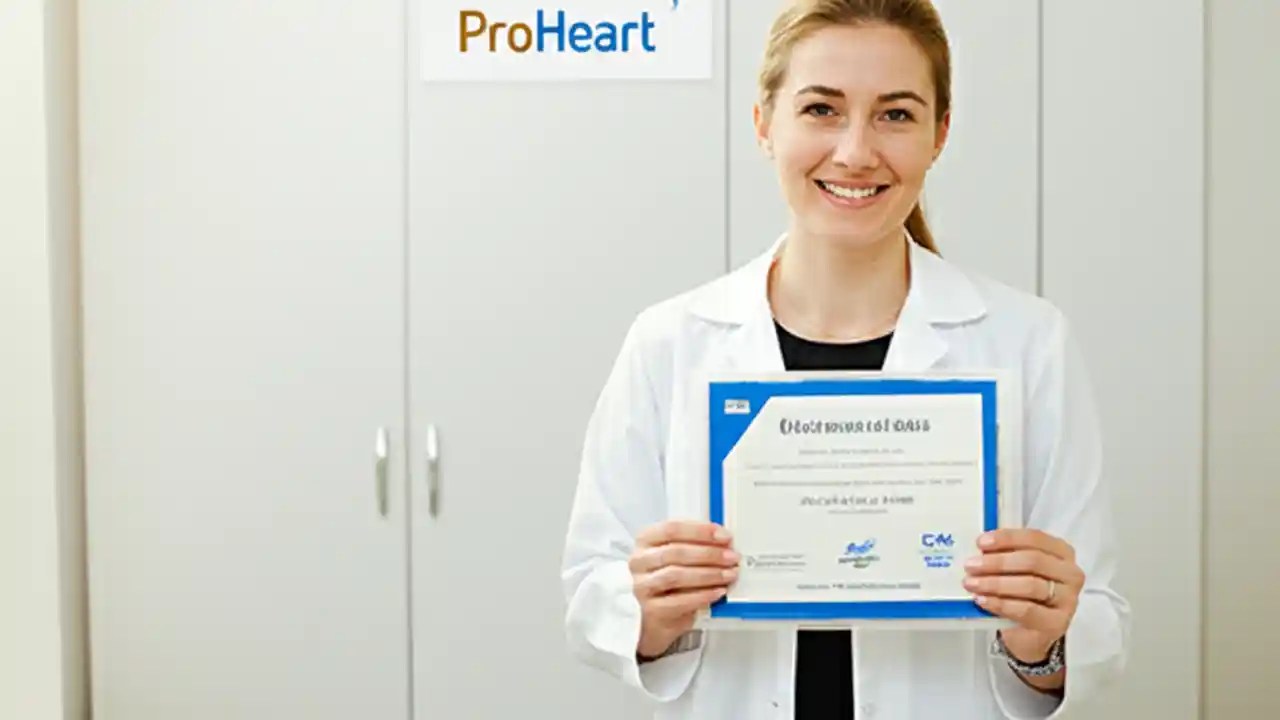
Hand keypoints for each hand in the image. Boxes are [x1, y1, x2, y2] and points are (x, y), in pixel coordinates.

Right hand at [629, 520, 738, 658]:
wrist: (649, 617)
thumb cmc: (665, 583)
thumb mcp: (674, 558)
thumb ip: (693, 546)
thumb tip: (724, 541)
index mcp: (645, 541)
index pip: (672, 529)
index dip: (701, 531)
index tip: (724, 536)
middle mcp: (639, 562)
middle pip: (676, 552)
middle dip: (709, 554)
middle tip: (731, 557)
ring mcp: (642, 587)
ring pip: (676, 575)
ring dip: (708, 574)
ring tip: (728, 574)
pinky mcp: (651, 610)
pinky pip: (679, 601)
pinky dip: (703, 595)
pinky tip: (718, 592)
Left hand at [964, 529, 1084, 663]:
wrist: (1031, 631)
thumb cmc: (1024, 593)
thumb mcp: (1017, 569)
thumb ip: (1005, 555)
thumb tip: (979, 550)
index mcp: (1061, 552)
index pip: (1035, 538)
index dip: (1007, 539)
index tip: (981, 543)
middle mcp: (1070, 574)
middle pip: (1032, 561)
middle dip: (997, 562)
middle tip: (971, 566)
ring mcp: (1068, 600)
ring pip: (1030, 585)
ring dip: (995, 583)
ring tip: (972, 584)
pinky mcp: (1058, 623)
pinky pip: (1026, 610)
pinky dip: (1001, 604)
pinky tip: (983, 600)